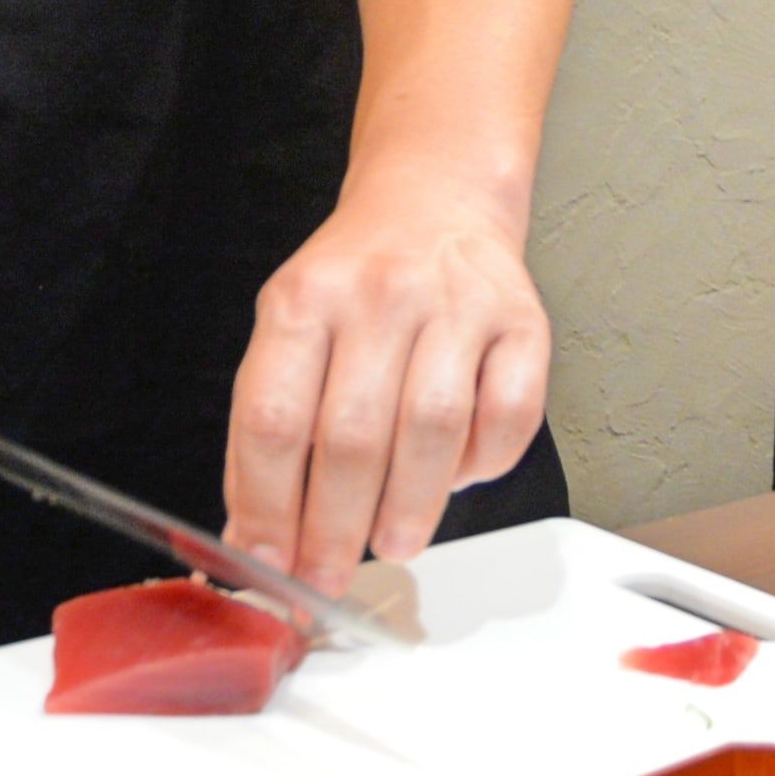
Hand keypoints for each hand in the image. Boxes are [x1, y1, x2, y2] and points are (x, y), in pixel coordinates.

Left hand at [223, 167, 552, 590]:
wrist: (436, 198)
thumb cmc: (357, 279)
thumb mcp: (289, 328)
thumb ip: (264, 429)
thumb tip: (251, 537)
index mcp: (305, 298)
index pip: (274, 418)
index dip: (267, 507)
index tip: (267, 564)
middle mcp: (380, 294)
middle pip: (352, 435)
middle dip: (335, 528)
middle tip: (327, 577)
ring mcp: (458, 304)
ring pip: (432, 429)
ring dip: (408, 508)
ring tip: (392, 544)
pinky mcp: (523, 321)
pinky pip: (509, 414)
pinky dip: (482, 465)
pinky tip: (455, 478)